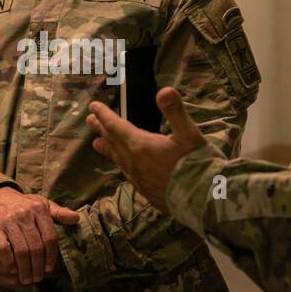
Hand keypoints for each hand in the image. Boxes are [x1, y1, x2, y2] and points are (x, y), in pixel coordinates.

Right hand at [0, 187, 79, 284]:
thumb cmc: (24, 205)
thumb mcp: (43, 204)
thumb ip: (59, 212)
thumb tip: (76, 219)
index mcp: (39, 209)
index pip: (50, 236)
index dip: (51, 255)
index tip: (50, 268)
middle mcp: (24, 214)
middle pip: (36, 246)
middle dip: (38, 266)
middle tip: (38, 277)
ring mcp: (8, 221)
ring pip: (21, 250)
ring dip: (25, 268)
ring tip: (27, 278)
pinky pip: (3, 249)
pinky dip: (8, 262)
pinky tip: (13, 269)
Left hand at [86, 87, 205, 211]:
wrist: (202, 201)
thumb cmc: (196, 165)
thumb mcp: (189, 134)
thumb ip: (175, 111)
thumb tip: (164, 90)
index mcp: (141, 145)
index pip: (116, 126)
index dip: (104, 115)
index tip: (93, 106)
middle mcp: (134, 162)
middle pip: (113, 142)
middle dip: (101, 129)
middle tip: (89, 121)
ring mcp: (138, 179)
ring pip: (118, 160)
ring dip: (108, 148)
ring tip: (98, 144)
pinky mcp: (145, 191)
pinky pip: (127, 173)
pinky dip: (121, 164)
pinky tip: (125, 166)